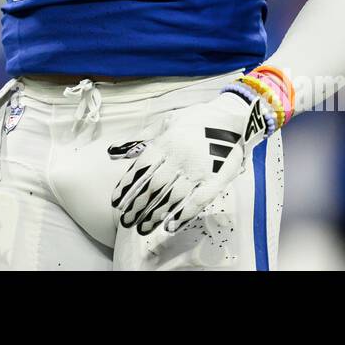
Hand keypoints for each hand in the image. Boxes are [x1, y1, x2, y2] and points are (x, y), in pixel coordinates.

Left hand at [109, 90, 267, 234]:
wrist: (231, 116)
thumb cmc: (196, 119)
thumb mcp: (166, 122)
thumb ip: (140, 140)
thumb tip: (113, 151)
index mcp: (165, 143)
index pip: (141, 169)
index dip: (128, 187)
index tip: (116, 202)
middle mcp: (179, 158)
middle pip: (154, 186)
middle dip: (138, 205)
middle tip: (126, 220)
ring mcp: (198, 169)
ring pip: (173, 196)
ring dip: (156, 214)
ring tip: (142, 227)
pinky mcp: (216, 179)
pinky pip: (199, 200)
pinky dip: (184, 214)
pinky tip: (171, 226)